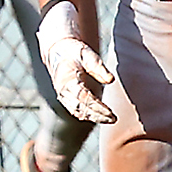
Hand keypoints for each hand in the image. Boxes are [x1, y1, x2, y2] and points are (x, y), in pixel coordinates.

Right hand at [37, 0, 115, 122]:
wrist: (58, 51)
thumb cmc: (74, 52)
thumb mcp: (87, 55)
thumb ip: (98, 67)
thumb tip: (110, 80)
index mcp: (66, 80)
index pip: (83, 98)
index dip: (97, 107)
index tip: (111, 112)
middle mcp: (62, 90)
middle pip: (80, 108)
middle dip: (97, 115)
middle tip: (113, 119)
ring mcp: (62, 95)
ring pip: (77, 111)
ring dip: (93, 117)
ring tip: (109, 119)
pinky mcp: (65, 98)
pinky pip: (75, 110)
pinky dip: (87, 115)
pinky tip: (100, 117)